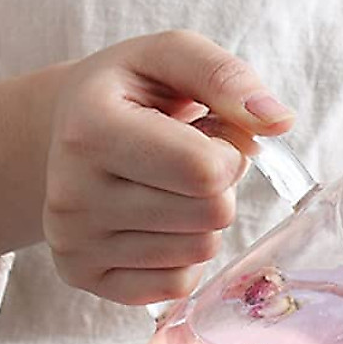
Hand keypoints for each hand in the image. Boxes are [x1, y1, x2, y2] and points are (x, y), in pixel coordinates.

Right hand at [43, 30, 293, 304]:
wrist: (62, 132)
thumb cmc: (130, 95)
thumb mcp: (170, 59)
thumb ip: (226, 77)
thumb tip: (279, 120)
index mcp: (89, 130)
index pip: (207, 171)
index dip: (228, 153)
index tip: (205, 135)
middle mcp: (71, 194)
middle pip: (211, 215)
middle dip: (219, 187)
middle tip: (186, 162)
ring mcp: (75, 243)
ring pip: (200, 251)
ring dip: (203, 220)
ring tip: (167, 186)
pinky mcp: (86, 278)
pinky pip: (179, 285)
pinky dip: (185, 256)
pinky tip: (156, 221)